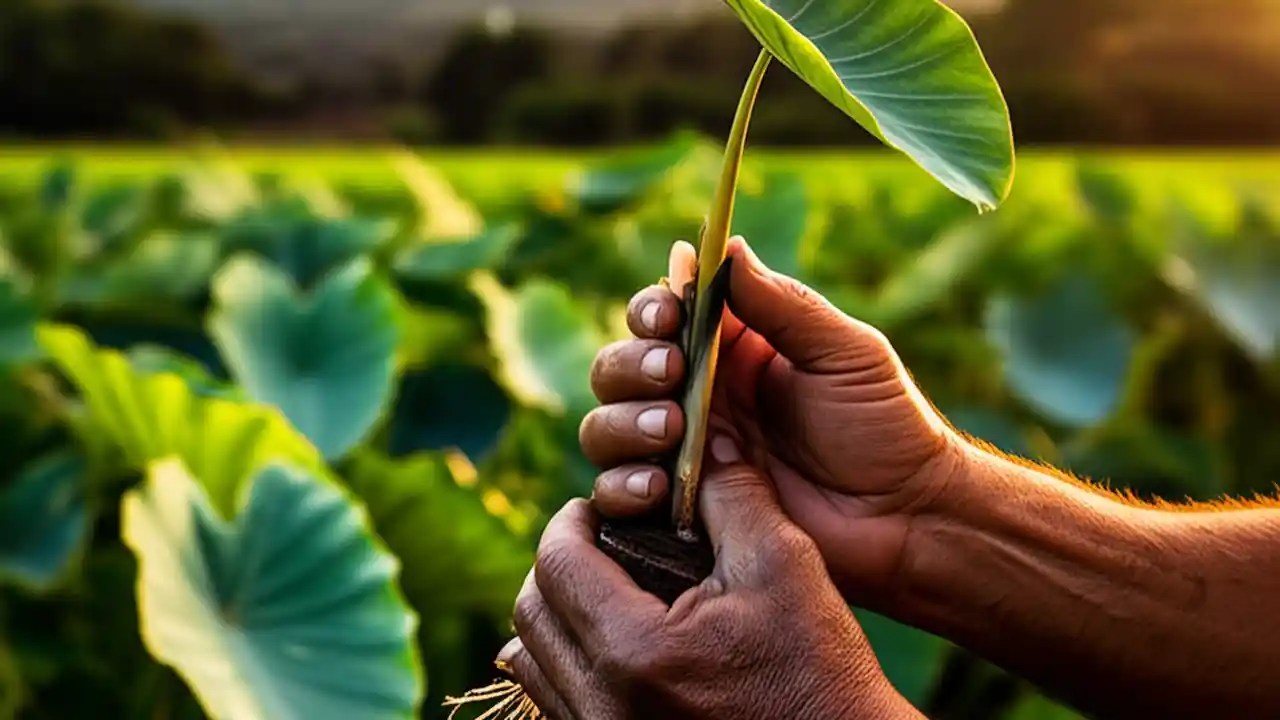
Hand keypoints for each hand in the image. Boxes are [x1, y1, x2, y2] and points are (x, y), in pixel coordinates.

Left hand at [502, 437, 919, 719]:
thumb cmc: (821, 673)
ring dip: (558, 614)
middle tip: (602, 541)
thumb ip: (733, 495)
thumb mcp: (785, 567)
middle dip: (558, 563)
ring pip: (533, 662)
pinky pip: (557, 702)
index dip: (572, 520)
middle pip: (530, 612)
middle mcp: (602, 704)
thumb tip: (705, 441)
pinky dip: (568, 664)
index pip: (556, 562)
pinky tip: (614, 643)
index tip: (601, 507)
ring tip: (607, 589)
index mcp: (635, 650)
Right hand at [580, 238, 962, 603]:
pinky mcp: (684, 512)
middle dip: (630, 366)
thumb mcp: (844, 352)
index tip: (666, 316)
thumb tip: (723, 244)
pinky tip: (656, 488)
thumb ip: (782, 303)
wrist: (909, 519)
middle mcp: (699, 399)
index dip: (651, 311)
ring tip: (670, 432)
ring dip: (622, 423)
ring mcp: (687, 457)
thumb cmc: (888, 426)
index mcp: (733, 351)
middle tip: (670, 376)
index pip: (663, 317)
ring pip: (607, 428)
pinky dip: (621, 487)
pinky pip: (620, 496)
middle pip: (620, 369)